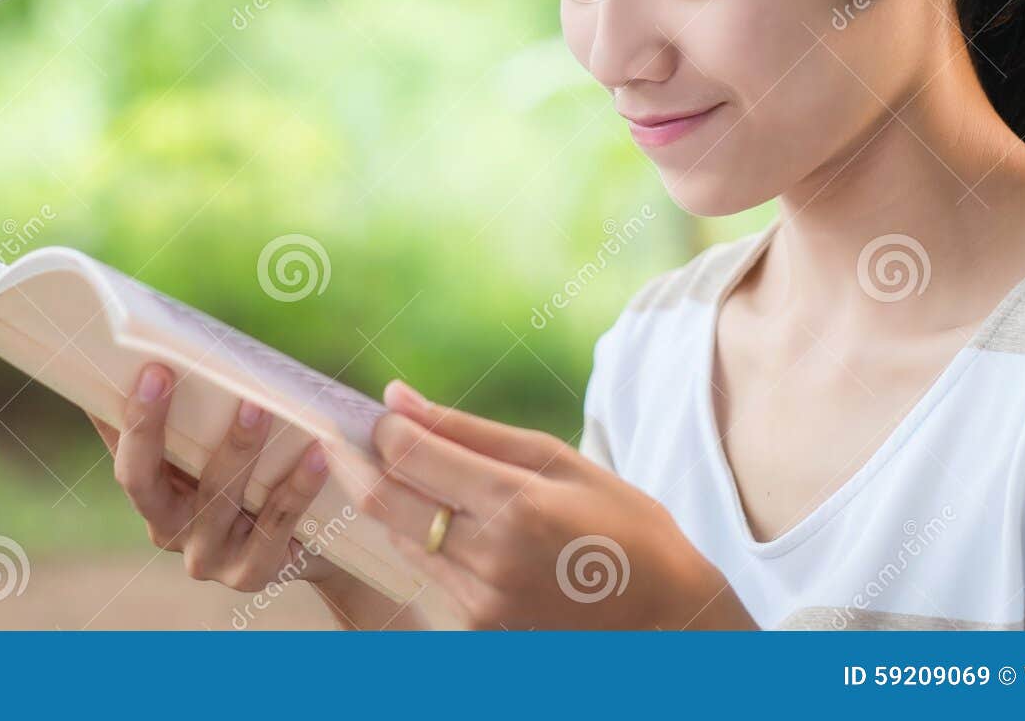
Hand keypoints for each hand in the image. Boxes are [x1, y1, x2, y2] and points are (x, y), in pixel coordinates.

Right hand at [90, 363, 335, 590]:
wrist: (317, 544)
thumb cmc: (261, 476)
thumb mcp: (222, 449)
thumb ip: (197, 415)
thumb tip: (173, 346)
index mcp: (152, 495)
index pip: (122, 454)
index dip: (124, 417)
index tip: (141, 367)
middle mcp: (168, 531)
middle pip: (142, 482)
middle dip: (148, 427)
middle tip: (163, 373)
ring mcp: (208, 557)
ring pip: (217, 497)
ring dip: (237, 447)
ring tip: (259, 406)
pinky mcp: (253, 572)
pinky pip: (275, 523)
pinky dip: (296, 486)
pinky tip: (316, 453)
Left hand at [359, 380, 752, 629]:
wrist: (663, 613)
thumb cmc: (619, 521)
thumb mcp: (555, 458)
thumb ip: (468, 430)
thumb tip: (397, 397)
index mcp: (515, 504)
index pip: (410, 457)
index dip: (386, 428)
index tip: (388, 414)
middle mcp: (489, 558)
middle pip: (383, 501)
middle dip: (363, 461)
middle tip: (361, 437)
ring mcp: (479, 601)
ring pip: (398, 535)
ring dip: (394, 500)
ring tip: (418, 474)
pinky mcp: (476, 626)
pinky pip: (427, 568)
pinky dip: (424, 536)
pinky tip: (454, 521)